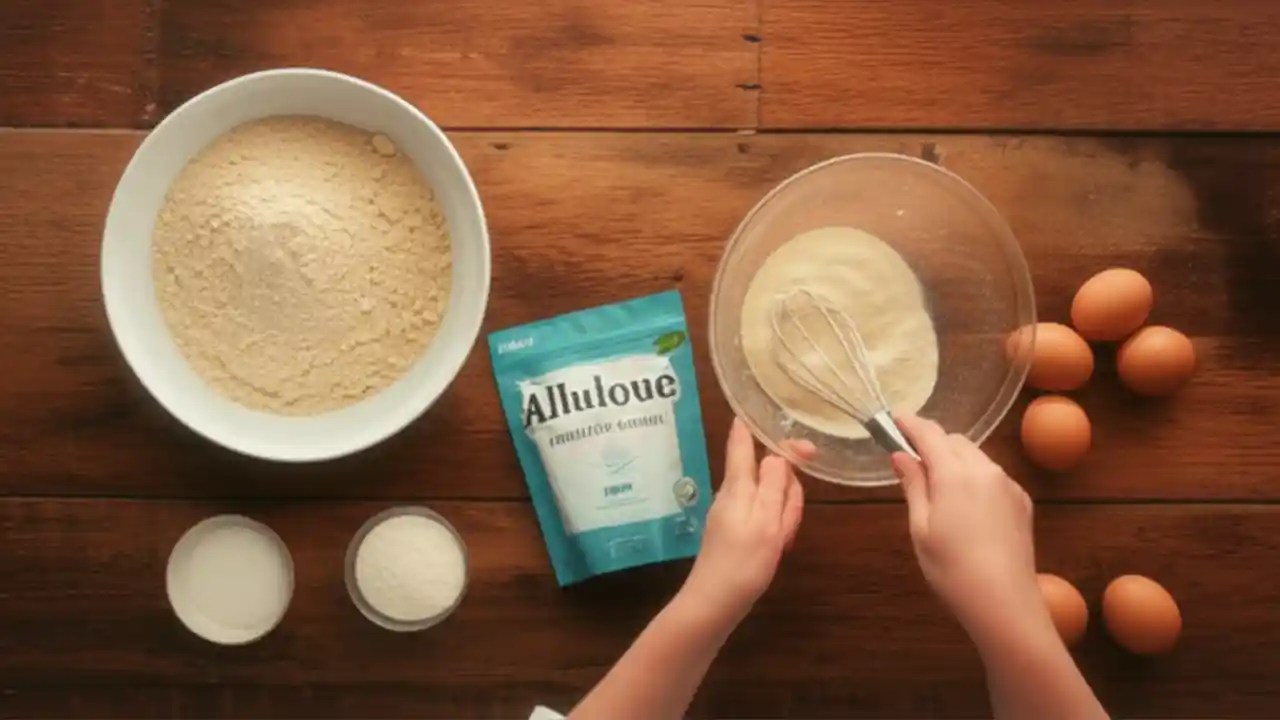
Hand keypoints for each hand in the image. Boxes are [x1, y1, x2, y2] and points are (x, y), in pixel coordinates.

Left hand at [680, 418, 814, 627]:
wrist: (714, 605)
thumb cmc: (743, 562)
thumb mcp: (767, 520)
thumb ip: (774, 484)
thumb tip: (778, 452)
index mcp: (737, 486)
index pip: (742, 442)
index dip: (758, 426)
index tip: (779, 417)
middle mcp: (732, 493)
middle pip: (767, 472)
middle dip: (787, 488)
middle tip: (788, 520)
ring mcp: (733, 513)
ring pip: (770, 497)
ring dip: (785, 513)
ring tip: (782, 541)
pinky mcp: (736, 532)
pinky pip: (764, 517)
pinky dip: (777, 528)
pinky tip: (778, 549)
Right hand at [893, 415, 1042, 634]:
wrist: (1005, 603)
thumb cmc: (951, 569)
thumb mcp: (921, 528)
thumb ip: (913, 486)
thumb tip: (901, 455)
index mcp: (955, 474)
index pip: (929, 434)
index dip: (910, 424)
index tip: (894, 420)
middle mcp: (985, 470)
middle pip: (955, 441)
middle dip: (933, 443)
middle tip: (913, 464)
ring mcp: (1008, 485)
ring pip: (976, 457)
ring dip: (955, 460)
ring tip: (940, 489)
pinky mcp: (1022, 502)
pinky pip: (993, 476)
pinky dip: (975, 478)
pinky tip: (968, 508)